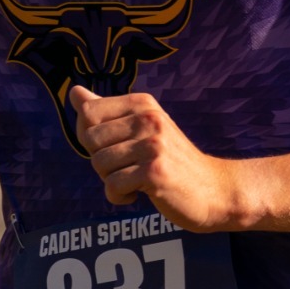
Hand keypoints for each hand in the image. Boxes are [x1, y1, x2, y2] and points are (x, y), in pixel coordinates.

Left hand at [71, 86, 244, 229]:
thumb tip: (75, 91)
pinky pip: (112, 186)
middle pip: (90, 140)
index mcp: (144, 104)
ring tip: (135, 180)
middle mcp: (149, 119)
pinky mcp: (154, 172)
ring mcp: (153, 145)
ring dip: (112, 180)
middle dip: (101, 160)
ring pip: (100, 164)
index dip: (91, 136)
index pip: (88, 112)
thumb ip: (107, 111)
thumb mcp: (143, 128)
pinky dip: (119, 197)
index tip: (115, 146)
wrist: (214, 189)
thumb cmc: (172, 159)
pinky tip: (138, 194)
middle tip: (128, 166)